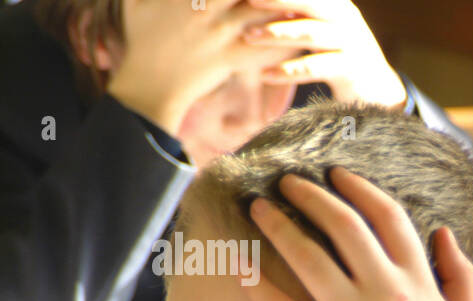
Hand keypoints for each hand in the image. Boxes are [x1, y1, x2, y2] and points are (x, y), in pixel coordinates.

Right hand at [107, 0, 296, 134]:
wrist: (148, 84)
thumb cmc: (142, 40)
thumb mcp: (134, 4)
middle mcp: (206, 12)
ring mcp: (219, 36)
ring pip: (259, 15)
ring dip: (281, 9)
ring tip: (301, 8)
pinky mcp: (229, 60)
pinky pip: (262, 49)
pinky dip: (281, 42)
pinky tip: (298, 36)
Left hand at [242, 0, 407, 107]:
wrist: (378, 90)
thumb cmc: (339, 55)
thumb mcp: (323, 28)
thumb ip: (302, 14)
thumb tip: (258, 3)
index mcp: (336, 4)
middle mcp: (346, 19)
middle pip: (308, 2)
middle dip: (274, 0)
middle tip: (245, 0)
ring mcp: (351, 43)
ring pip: (309, 33)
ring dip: (275, 33)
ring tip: (247, 36)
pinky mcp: (351, 70)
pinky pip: (315, 67)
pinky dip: (288, 70)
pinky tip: (266, 74)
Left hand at [246, 167, 472, 300]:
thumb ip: (462, 274)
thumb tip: (445, 235)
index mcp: (419, 281)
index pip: (388, 217)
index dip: (359, 188)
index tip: (336, 175)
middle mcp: (385, 291)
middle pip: (343, 224)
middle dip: (310, 195)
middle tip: (287, 182)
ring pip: (307, 255)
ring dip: (278, 224)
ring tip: (258, 207)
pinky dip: (255, 282)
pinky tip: (238, 262)